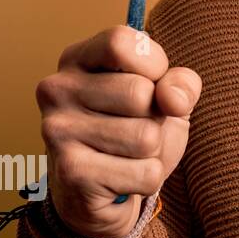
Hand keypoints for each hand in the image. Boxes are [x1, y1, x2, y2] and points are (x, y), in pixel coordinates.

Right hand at [35, 25, 199, 237]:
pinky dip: (147, 180)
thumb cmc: (134, 132)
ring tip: (127, 155)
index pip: (123, 42)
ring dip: (152, 153)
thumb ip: (180, 83)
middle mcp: (57, 89)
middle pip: (139, 93)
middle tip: (134, 129)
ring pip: (146, 137)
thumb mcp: (165, 97)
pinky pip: (145, 173)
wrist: (102, 194)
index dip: (154, 65)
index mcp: (77, 59)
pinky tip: (121, 179)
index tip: (151, 83)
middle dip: (155, 117)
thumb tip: (172, 98)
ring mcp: (58, 130)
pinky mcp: (71, 172)